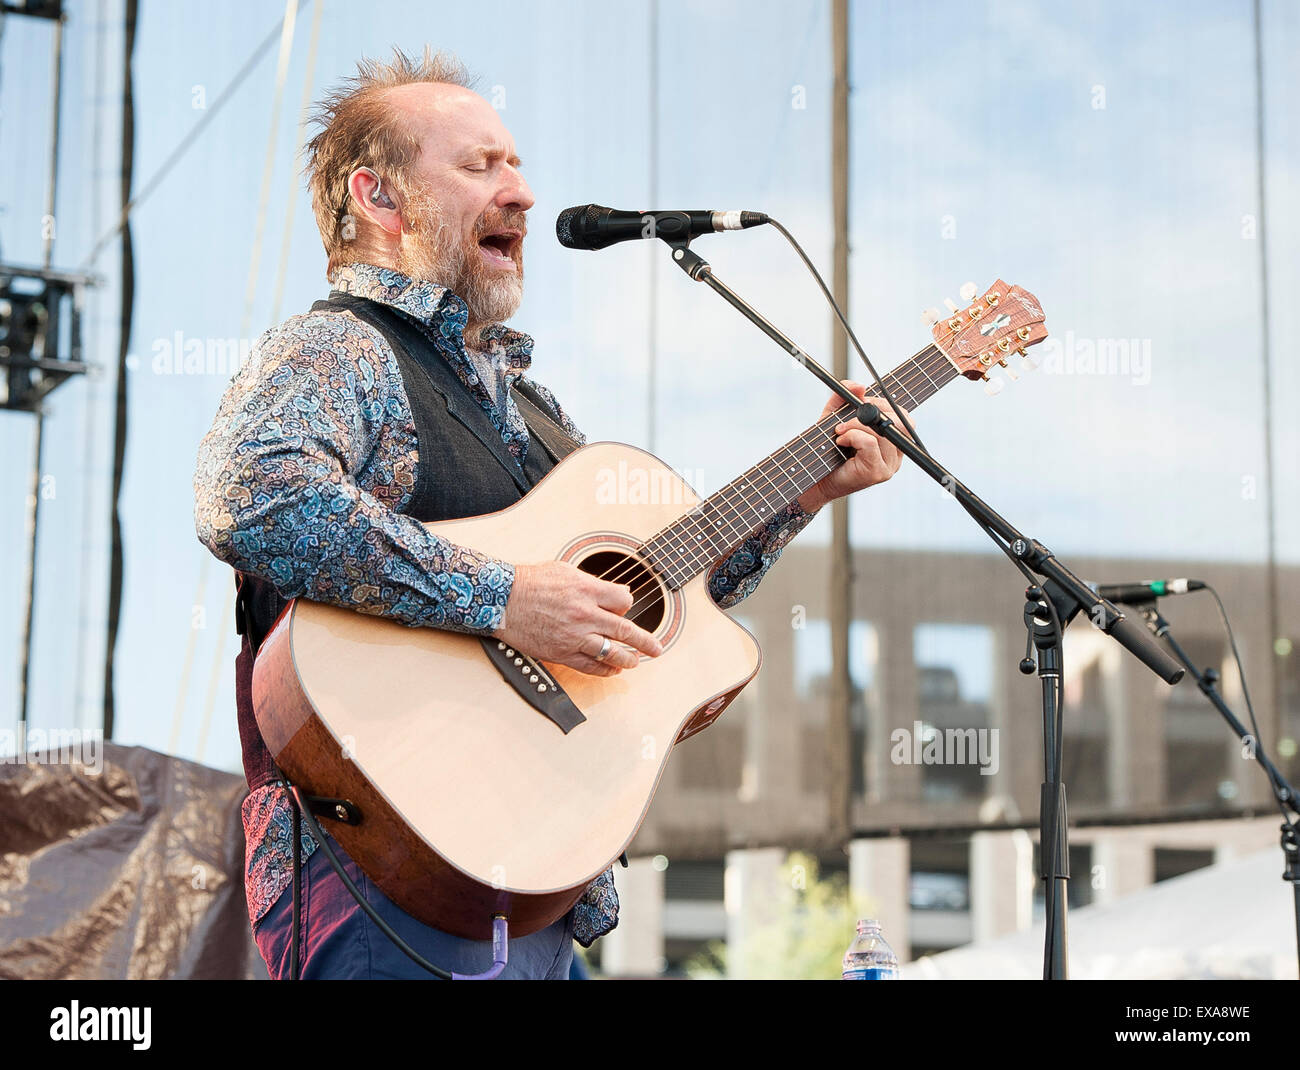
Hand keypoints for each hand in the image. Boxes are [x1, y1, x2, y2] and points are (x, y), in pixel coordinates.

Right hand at [491, 561, 663, 676]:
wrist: (502, 600)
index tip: (621, 608)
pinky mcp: (562, 653)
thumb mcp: (565, 570)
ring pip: (612, 653)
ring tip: (635, 662)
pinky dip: (604, 670)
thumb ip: (593, 582)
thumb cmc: (530, 582)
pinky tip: (611, 670)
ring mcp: (574, 636)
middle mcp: (585, 614)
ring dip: (628, 660)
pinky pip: (590, 666)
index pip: (624, 601)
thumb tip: (616, 591)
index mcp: (587, 590)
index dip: (625, 605)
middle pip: (626, 631)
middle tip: (658, 649)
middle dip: (646, 641)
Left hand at [802, 380, 907, 508]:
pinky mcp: (878, 472)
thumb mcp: (834, 418)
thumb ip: (844, 398)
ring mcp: (889, 466)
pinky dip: (853, 436)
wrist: (814, 480)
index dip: (882, 404)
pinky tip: (841, 441)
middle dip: (873, 410)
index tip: (860, 403)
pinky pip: (871, 443)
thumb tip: (858, 386)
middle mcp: (896, 455)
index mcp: (893, 442)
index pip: (903, 416)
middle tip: (850, 415)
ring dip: (856, 425)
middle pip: (901, 421)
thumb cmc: (827, 451)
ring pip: (882, 431)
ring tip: (839, 431)